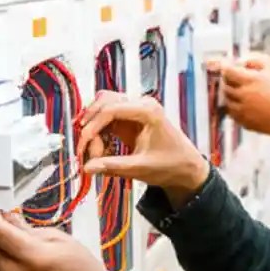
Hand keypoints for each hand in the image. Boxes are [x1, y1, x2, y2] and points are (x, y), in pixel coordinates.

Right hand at [76, 91, 209, 206]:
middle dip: (91, 125)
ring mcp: (135, 108)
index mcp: (148, 110)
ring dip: (93, 126)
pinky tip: (98, 148)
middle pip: (104, 102)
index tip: (83, 147)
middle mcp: (141, 103)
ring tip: (92, 151)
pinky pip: (107, 116)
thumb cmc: (169, 165)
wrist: (186, 167)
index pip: (111, 109)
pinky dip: (99, 129)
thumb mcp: (140, 168)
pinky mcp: (130, 117)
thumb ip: (113, 166)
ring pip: (103, 106)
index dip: (92, 126)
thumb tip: (86, 168)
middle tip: (85, 151)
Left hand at [213, 60, 269, 139]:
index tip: (226, 65)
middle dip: (227, 81)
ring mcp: (243, 110)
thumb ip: (256, 65)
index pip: (228, 71)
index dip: (226, 67)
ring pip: (227, 101)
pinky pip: (232, 114)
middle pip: (226, 86)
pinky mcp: (245, 122)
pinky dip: (234, 108)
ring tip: (237, 92)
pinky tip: (242, 105)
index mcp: (251, 80)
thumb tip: (241, 61)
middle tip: (232, 78)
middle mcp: (244, 95)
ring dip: (230, 95)